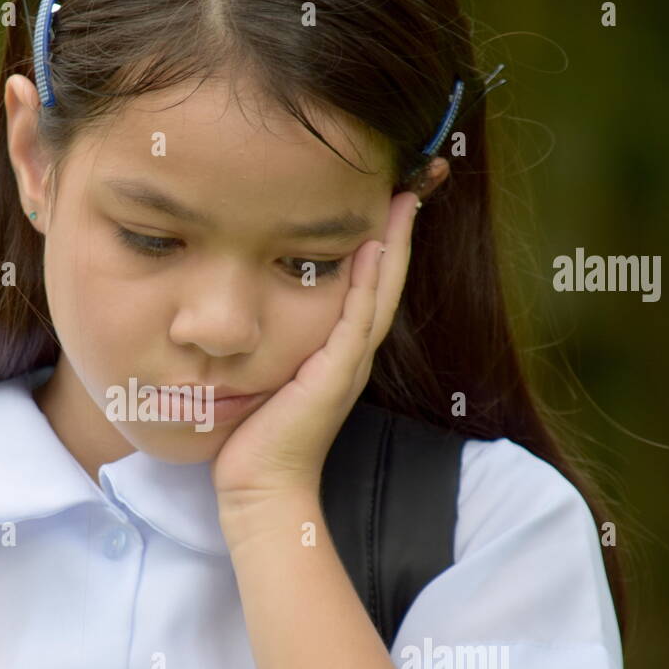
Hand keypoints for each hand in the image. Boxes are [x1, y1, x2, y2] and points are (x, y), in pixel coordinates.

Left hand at [212, 191, 420, 509]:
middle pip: (387, 279)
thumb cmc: (257, 436)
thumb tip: (252, 303)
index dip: (383, 241)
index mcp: (339, 350)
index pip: (369, 284)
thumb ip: (275, 341)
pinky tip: (372, 245)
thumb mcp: (269, 373)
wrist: (261, 487)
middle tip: (415, 182)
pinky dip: (369, 282)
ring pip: (380, 292)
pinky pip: (356, 320)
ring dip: (394, 244)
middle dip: (400, 230)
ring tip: (405, 197)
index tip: (389, 194)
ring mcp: (348, 364)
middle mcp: (352, 353)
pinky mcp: (335, 376)